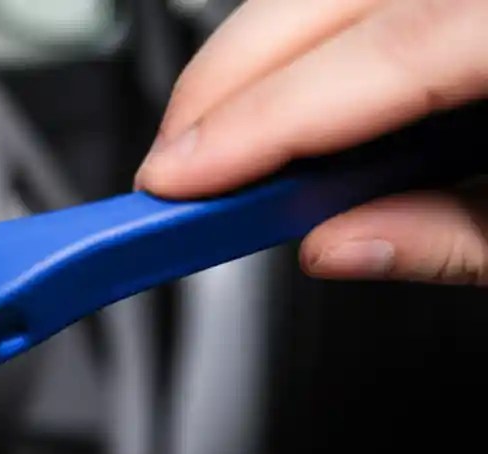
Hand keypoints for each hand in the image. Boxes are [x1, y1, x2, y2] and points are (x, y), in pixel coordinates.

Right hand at [136, 0, 487, 284]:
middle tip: (170, 167)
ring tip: (216, 139)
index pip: (388, 51)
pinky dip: (303, 39)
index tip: (178, 178)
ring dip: (253, 55)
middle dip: (225, 78)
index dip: (263, 118)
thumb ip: (452, 235)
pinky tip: (292, 96)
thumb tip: (336, 244)